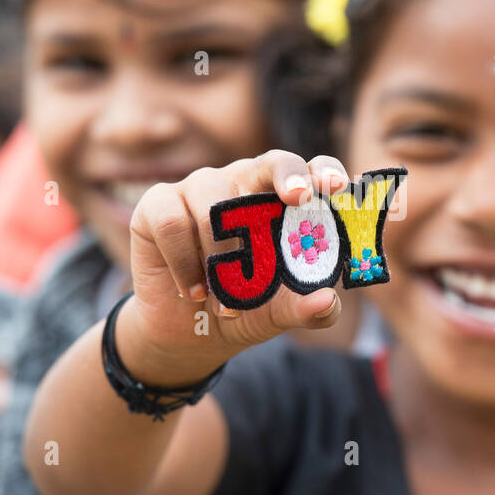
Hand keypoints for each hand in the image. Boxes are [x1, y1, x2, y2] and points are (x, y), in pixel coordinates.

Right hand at [126, 150, 351, 375]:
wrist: (189, 332)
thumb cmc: (244, 308)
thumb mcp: (278, 314)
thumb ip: (306, 309)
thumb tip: (328, 301)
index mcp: (282, 201)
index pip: (310, 171)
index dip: (324, 170)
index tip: (336, 186)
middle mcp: (244, 183)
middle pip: (271, 162)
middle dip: (287, 176)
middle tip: (298, 197)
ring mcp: (200, 188)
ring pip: (215, 201)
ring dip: (222, 257)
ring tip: (226, 303)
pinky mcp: (158, 204)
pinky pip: (173, 221)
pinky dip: (185, 262)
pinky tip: (194, 292)